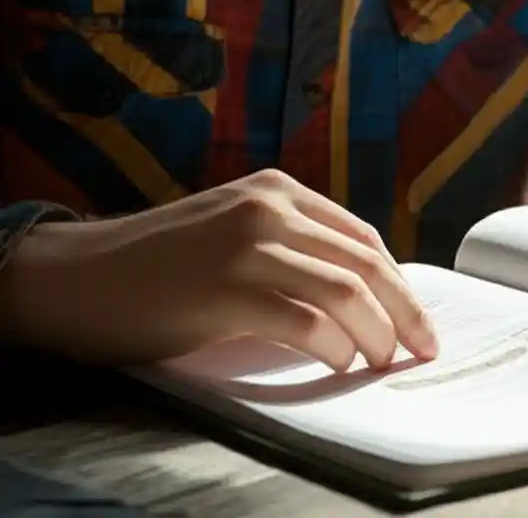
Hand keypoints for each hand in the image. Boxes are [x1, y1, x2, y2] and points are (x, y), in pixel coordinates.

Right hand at [0, 169, 437, 370]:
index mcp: (278, 190)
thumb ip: (292, 247)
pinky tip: (335, 363)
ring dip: (376, 333)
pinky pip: (305, 320)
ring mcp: (247, 244)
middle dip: (406, 311)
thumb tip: (363, 296)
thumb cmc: (159, 265)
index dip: (401, 285)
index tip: (419, 322)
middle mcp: (269, 208)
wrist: (78, 276)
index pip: (364, 238)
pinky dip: (332, 347)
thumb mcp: (236, 232)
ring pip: (345, 290)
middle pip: (367, 263)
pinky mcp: (225, 287)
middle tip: (423, 349)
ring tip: (379, 362)